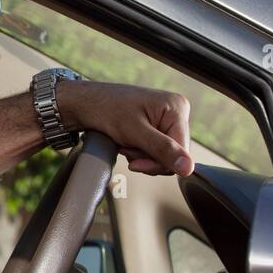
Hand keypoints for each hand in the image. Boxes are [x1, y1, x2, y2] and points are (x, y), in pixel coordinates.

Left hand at [56, 81, 193, 176]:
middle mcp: (176, 112)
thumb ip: (162, 150)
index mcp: (177, 107)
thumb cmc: (105, 110)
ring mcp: (166, 119)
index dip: (159, 163)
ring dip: (141, 156)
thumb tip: (188, 168)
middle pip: (174, 154)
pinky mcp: (156, 126)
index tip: (134, 164)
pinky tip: (126, 143)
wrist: (84, 104)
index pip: (182, 151)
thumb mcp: (134, 132)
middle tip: (126, 148)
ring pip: (163, 155)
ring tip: (124, 143)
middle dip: (147, 158)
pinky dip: (138, 152)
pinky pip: (155, 150)